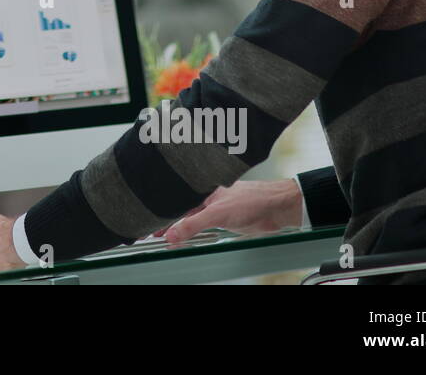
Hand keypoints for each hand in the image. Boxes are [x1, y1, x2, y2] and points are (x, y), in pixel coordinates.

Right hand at [157, 179, 303, 243]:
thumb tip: (172, 235)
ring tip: (165, 237)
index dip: (161, 213)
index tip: (148, 225)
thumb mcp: (217, 213)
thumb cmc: (252, 199)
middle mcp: (207, 197)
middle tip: (152, 233)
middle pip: (181, 211)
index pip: (176, 203)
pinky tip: (189, 237)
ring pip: (191, 219)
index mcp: (201, 189)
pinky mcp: (225, 220)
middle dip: (166, 221)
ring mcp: (216, 209)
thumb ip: (193, 224)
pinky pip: (204, 227)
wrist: (277, 209)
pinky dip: (194, 233)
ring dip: (180, 228)